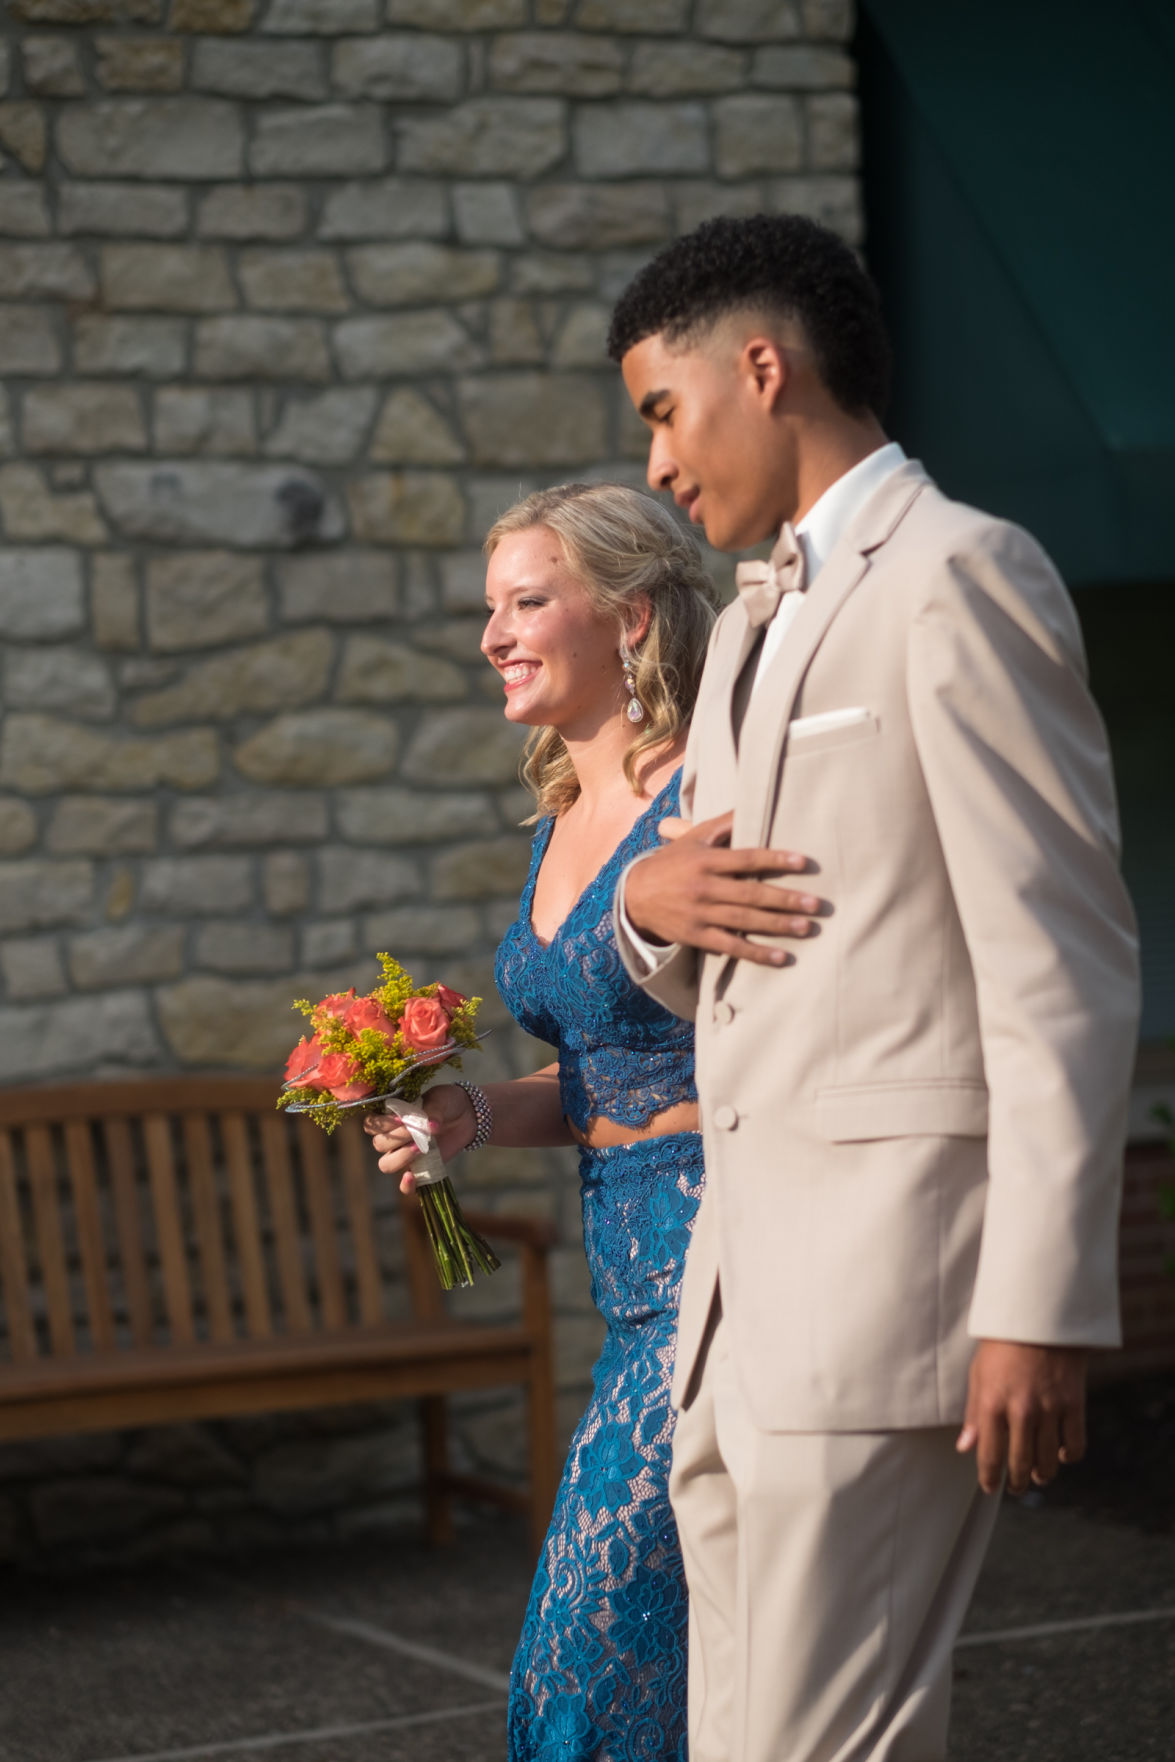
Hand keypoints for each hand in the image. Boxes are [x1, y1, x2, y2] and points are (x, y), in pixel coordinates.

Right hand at [364, 1084, 473, 1192]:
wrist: (466, 1115)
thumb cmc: (447, 1103)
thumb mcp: (440, 1100)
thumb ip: (432, 1110)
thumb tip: (430, 1124)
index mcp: (391, 1117)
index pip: (372, 1124)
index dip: (383, 1124)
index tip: (401, 1119)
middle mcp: (393, 1137)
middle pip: (379, 1144)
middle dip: (398, 1137)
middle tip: (418, 1131)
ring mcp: (404, 1155)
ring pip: (386, 1164)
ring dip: (400, 1157)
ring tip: (421, 1147)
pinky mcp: (419, 1169)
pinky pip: (405, 1187)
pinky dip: (405, 1185)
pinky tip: (411, 1177)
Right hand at [624, 810, 823, 966]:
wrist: (635, 896)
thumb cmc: (672, 862)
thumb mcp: (693, 838)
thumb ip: (724, 824)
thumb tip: (752, 802)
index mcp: (706, 860)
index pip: (746, 858)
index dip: (776, 859)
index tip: (804, 862)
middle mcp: (704, 887)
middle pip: (751, 894)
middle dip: (785, 899)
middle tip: (817, 904)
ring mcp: (700, 914)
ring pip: (744, 921)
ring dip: (777, 925)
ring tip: (806, 927)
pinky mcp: (696, 936)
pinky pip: (731, 947)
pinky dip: (756, 954)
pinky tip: (781, 957)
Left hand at [956, 1340, 1088, 1495]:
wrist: (1040, 1316)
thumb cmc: (1002, 1345)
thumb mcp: (979, 1374)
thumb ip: (974, 1414)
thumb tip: (965, 1447)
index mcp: (992, 1403)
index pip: (990, 1455)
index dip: (989, 1478)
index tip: (990, 1487)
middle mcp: (1021, 1410)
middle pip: (1021, 1463)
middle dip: (1017, 1482)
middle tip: (1016, 1487)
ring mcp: (1050, 1409)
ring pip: (1048, 1461)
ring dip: (1043, 1475)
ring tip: (1038, 1477)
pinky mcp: (1073, 1404)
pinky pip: (1074, 1444)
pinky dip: (1068, 1456)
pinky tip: (1061, 1456)